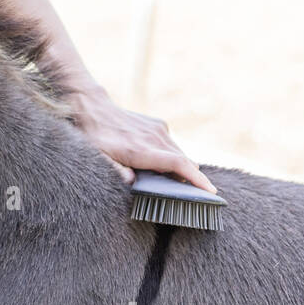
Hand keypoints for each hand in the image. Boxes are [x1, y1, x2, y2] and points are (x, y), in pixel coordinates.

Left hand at [68, 89, 217, 193]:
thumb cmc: (94, 137)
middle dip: (192, 179)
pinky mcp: (159, 125)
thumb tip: (135, 183)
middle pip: (184, 161)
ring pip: (180, 154)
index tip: (210, 191)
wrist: (94, 107)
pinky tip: (161, 164)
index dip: (195, 179)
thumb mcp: (99, 158)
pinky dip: (173, 156)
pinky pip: (173, 145)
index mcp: (140, 150)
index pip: (177, 164)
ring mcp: (158, 130)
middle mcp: (154, 138)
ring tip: (175, 182)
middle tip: (194, 197)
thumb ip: (117, 171)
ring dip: (181, 168)